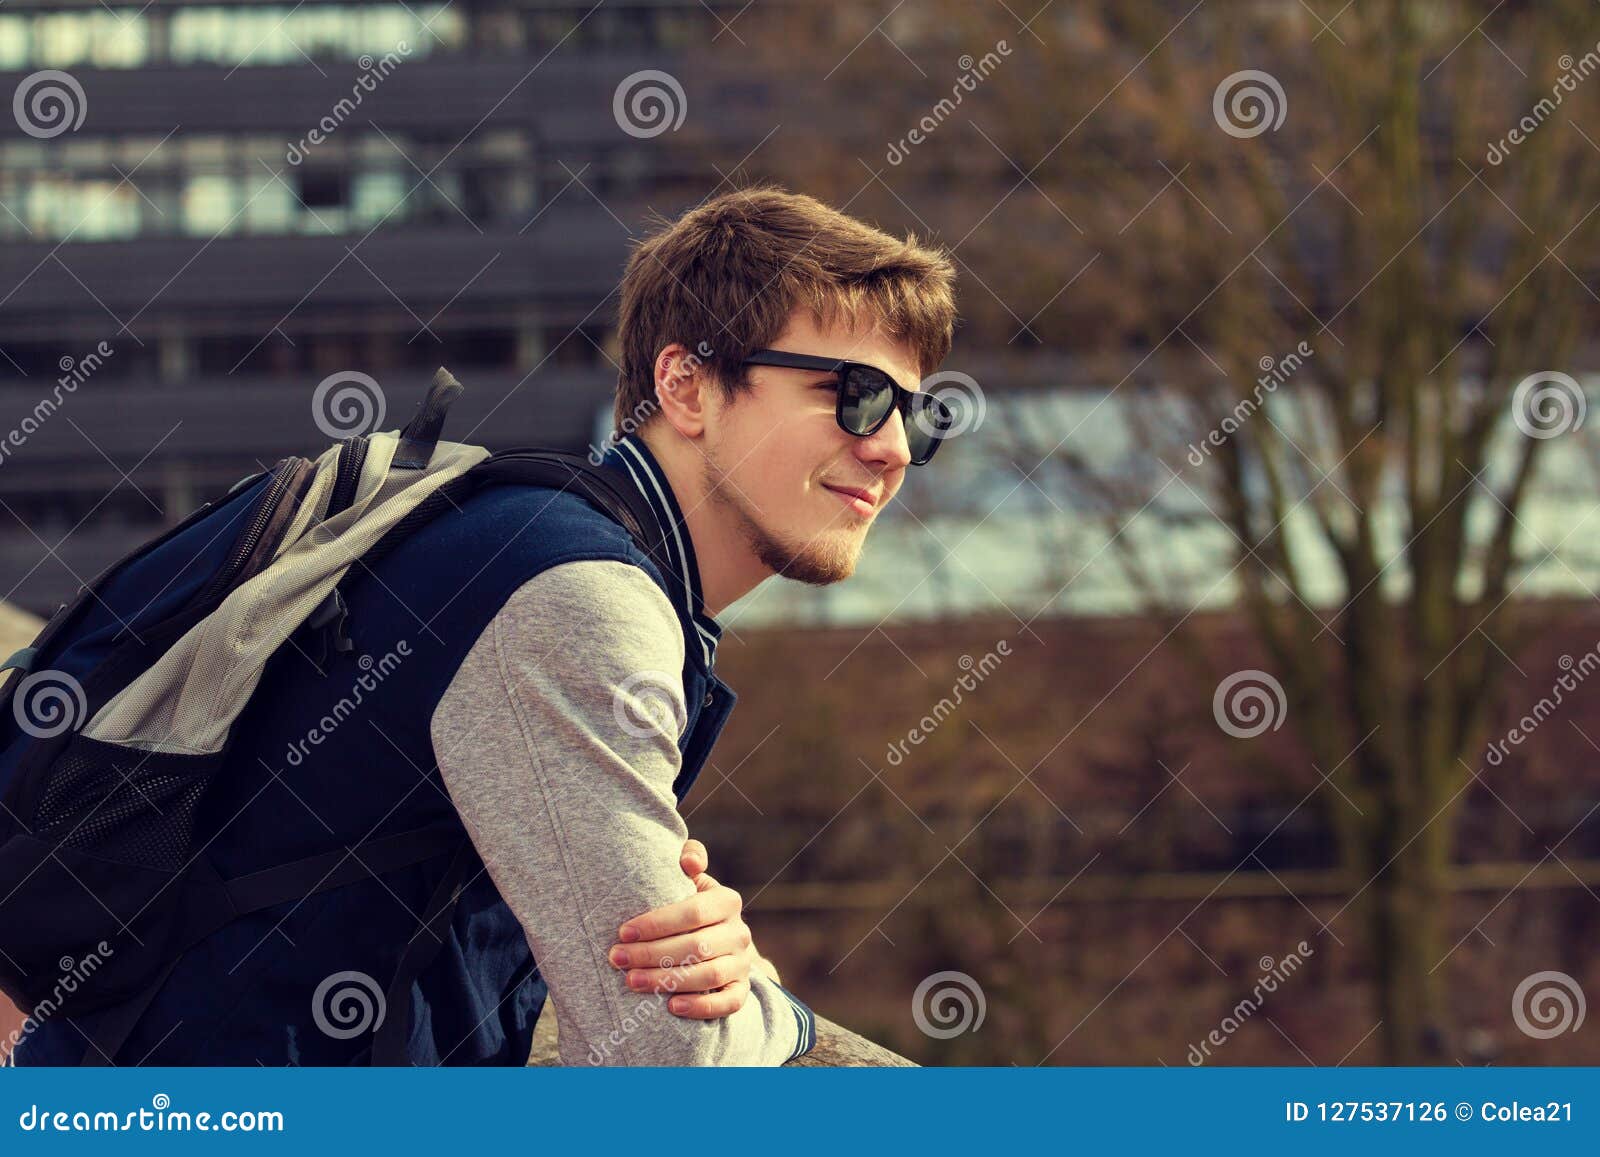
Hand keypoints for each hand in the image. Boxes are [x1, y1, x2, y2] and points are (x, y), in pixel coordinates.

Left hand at [606, 838, 771, 1017]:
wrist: (719, 942)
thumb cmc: (690, 908)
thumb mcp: (690, 881)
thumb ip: (687, 860)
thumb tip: (689, 861)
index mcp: (727, 901)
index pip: (693, 912)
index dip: (657, 923)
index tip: (623, 932)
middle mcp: (739, 932)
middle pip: (697, 946)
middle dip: (652, 954)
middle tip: (617, 959)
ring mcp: (742, 963)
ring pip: (710, 975)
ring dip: (669, 981)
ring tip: (632, 982)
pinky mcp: (741, 990)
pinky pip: (729, 1003)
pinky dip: (702, 1007)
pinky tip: (672, 1007)